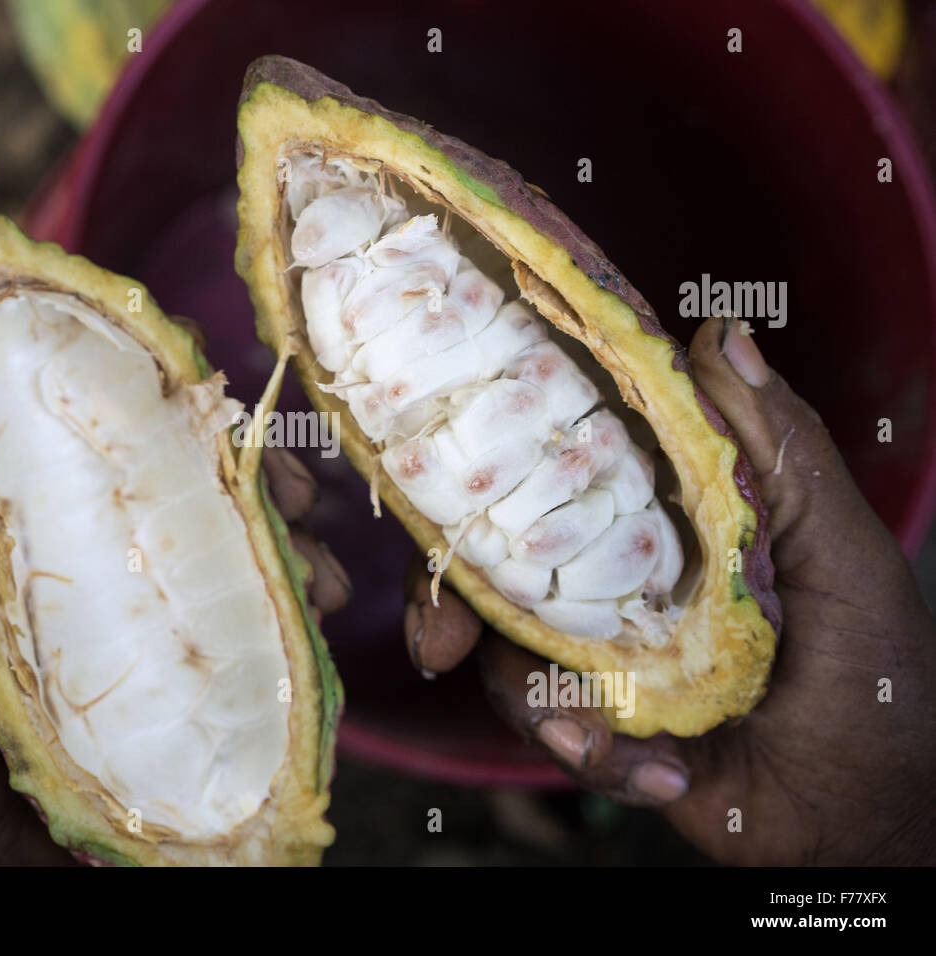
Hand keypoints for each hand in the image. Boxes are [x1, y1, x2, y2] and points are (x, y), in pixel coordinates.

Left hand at [0, 351, 349, 864]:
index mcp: (7, 516)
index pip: (84, 414)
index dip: (153, 381)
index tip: (209, 389)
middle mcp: (80, 551)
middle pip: (179, 473)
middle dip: (250, 467)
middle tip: (294, 492)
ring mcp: (133, 615)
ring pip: (227, 541)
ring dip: (287, 537)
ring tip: (320, 574)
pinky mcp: (176, 680)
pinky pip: (248, 625)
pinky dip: (292, 608)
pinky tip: (315, 617)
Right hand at [403, 316, 935, 863]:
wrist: (867, 819)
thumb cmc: (877, 676)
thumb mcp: (842, 552)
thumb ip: (783, 450)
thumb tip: (723, 334)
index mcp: (665, 523)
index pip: (562, 476)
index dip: (496, 467)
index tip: (440, 472)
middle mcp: (618, 583)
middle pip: (498, 571)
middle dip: (448, 606)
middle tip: (434, 643)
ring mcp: (605, 660)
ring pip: (509, 660)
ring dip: (541, 707)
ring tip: (594, 739)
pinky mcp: (604, 730)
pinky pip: (557, 734)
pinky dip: (599, 756)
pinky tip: (664, 775)